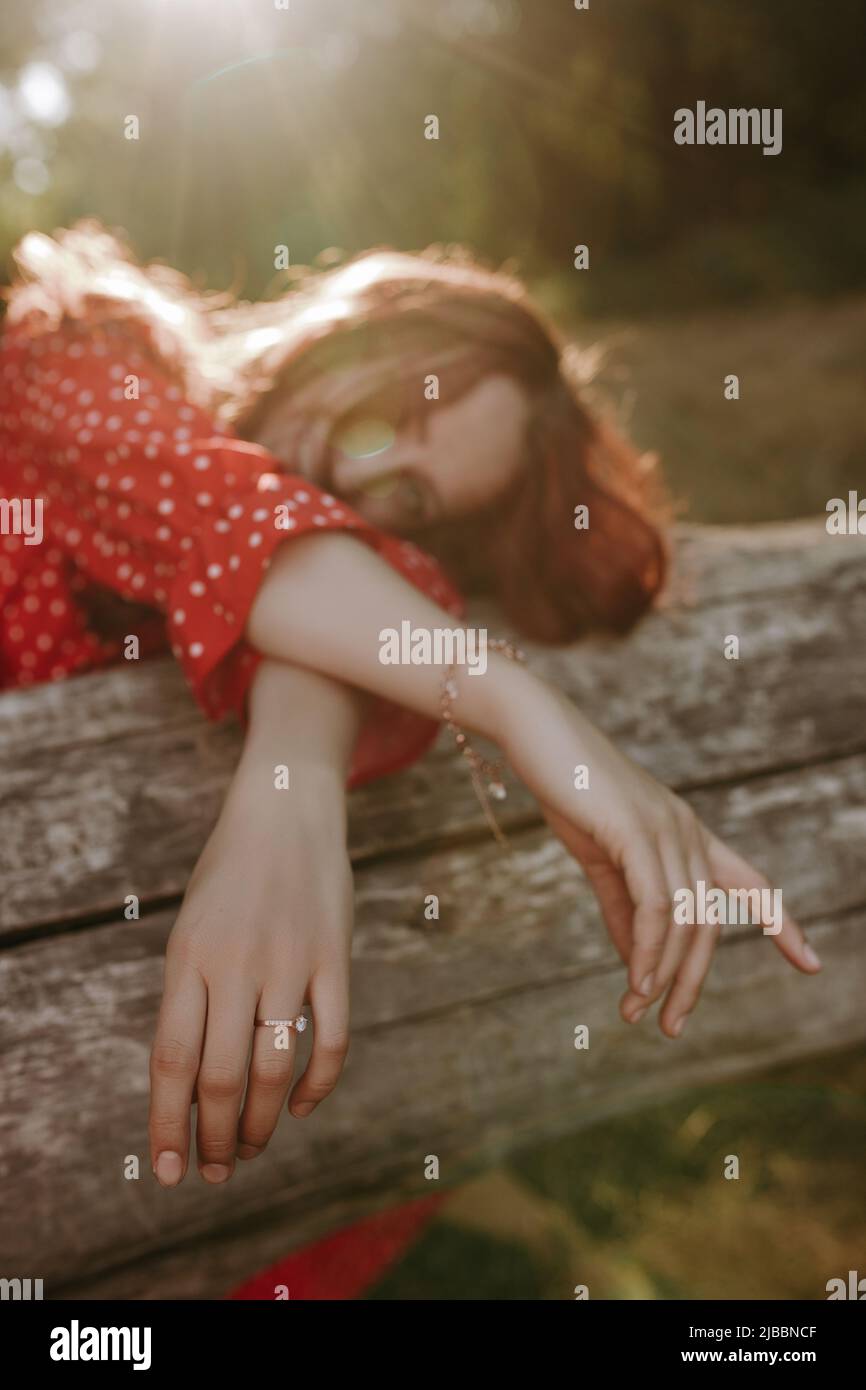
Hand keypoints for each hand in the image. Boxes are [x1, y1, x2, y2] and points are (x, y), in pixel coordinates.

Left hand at [149, 709, 354, 1187]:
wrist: (286, 808)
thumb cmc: (228, 875)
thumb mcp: (191, 930)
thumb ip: (189, 999)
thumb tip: (193, 1086)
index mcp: (188, 958)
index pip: (171, 1062)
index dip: (167, 1125)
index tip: (169, 1171)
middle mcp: (236, 963)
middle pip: (223, 1078)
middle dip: (218, 1139)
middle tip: (218, 1169)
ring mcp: (290, 961)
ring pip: (276, 1068)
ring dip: (264, 1123)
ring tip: (254, 1146)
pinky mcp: (335, 958)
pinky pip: (331, 1039)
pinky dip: (318, 1084)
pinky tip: (301, 1105)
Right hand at [503, 679, 820, 1037]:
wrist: (534, 730)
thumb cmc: (566, 789)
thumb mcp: (600, 858)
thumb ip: (624, 911)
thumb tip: (641, 967)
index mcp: (687, 832)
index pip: (749, 882)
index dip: (781, 922)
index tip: (810, 963)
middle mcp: (688, 830)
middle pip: (710, 921)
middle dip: (694, 981)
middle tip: (672, 1028)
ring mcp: (666, 828)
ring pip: (685, 919)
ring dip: (667, 976)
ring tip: (642, 1013)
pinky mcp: (636, 830)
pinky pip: (656, 905)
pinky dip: (650, 951)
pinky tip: (638, 982)